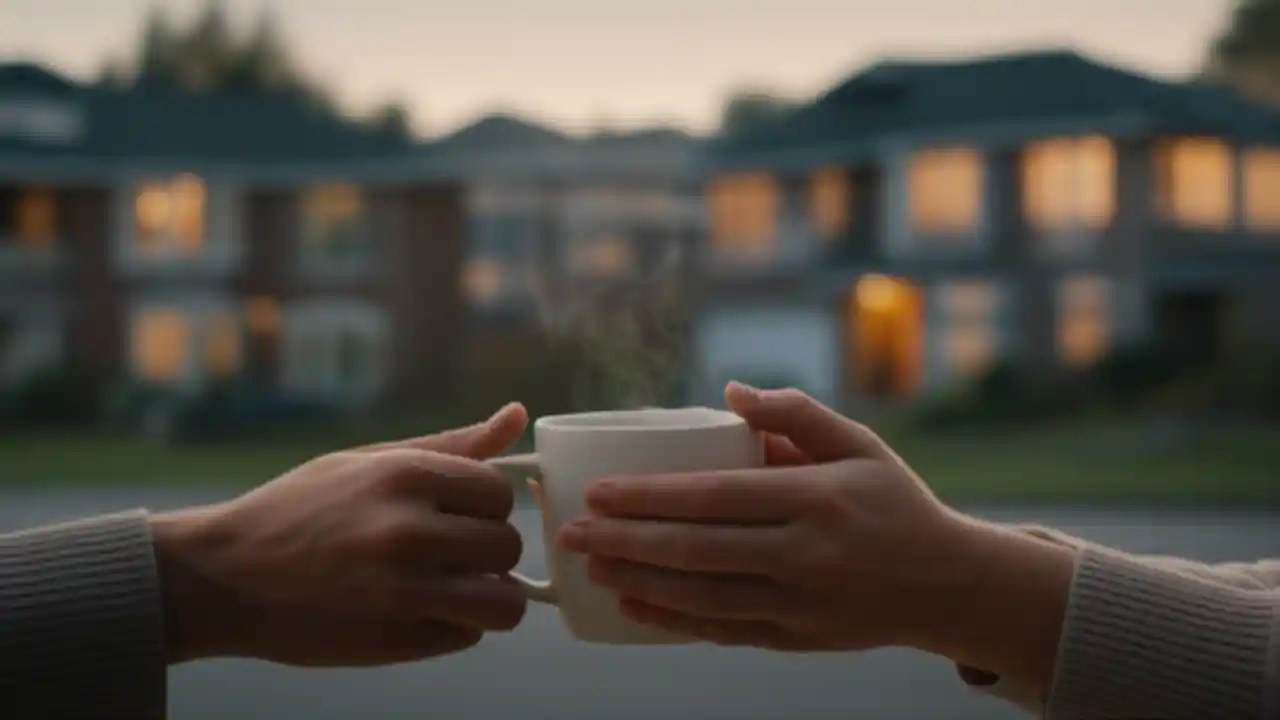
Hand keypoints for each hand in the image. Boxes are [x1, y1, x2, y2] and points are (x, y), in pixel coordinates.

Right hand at [151, 403, 530, 665]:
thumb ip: (452, 445)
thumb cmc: (299, 510)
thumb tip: (518, 415)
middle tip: (450, 551)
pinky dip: (453, 625)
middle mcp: (410, 532)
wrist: (224, 578)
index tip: (457, 512)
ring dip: (488, 596)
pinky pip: (467, 636)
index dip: (485, 504)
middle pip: (508, 545)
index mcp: (406, 477)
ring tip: (454, 586)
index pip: (500, 492)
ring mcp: (405, 592)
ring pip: (504, 603)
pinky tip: (417, 609)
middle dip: (487, 549)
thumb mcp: (368, 461)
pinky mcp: (397, 642)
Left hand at [560, 384, 1073, 690]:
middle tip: (572, 532)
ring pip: (702, 597)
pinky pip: (722, 631)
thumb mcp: (860, 444)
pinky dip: (673, 620)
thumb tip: (728, 393)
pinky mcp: (797, 639)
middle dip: (626, 541)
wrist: (949, 586)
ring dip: (638, 581)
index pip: (717, 497)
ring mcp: (800, 605)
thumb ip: (796, 414)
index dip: (651, 495)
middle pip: (697, 550)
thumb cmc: (894, 502)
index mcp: (818, 499)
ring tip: (590, 565)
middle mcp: (805, 556)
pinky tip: (633, 604)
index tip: (599, 491)